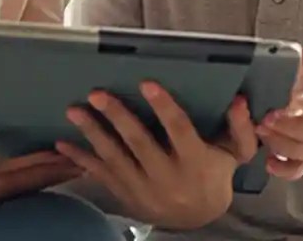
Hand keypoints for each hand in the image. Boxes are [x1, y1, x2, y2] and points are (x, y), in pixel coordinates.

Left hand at [56, 83, 257, 230]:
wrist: (198, 218)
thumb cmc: (216, 175)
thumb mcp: (236, 154)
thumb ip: (240, 128)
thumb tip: (238, 100)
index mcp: (195, 161)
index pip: (178, 130)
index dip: (163, 106)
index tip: (147, 83)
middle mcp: (168, 177)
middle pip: (139, 143)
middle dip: (117, 117)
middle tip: (97, 94)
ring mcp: (144, 189)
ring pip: (115, 159)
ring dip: (92, 134)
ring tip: (74, 111)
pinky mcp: (126, 196)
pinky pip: (100, 176)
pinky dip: (80, 160)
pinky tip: (62, 143)